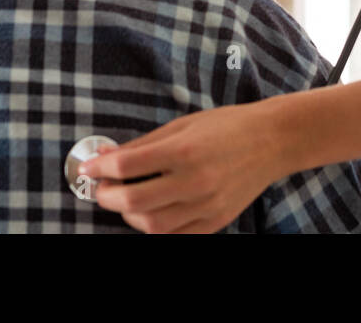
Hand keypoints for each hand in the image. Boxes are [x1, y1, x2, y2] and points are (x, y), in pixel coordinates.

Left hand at [78, 101, 284, 232]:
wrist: (272, 140)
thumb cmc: (226, 126)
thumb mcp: (182, 125)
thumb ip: (143, 144)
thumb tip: (106, 155)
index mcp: (184, 150)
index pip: (127, 166)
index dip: (99, 168)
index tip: (88, 168)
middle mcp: (195, 180)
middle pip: (134, 200)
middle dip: (108, 197)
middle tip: (101, 188)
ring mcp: (206, 205)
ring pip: (152, 225)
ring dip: (129, 216)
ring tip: (126, 201)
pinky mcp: (216, 221)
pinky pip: (176, 236)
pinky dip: (156, 230)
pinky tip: (150, 214)